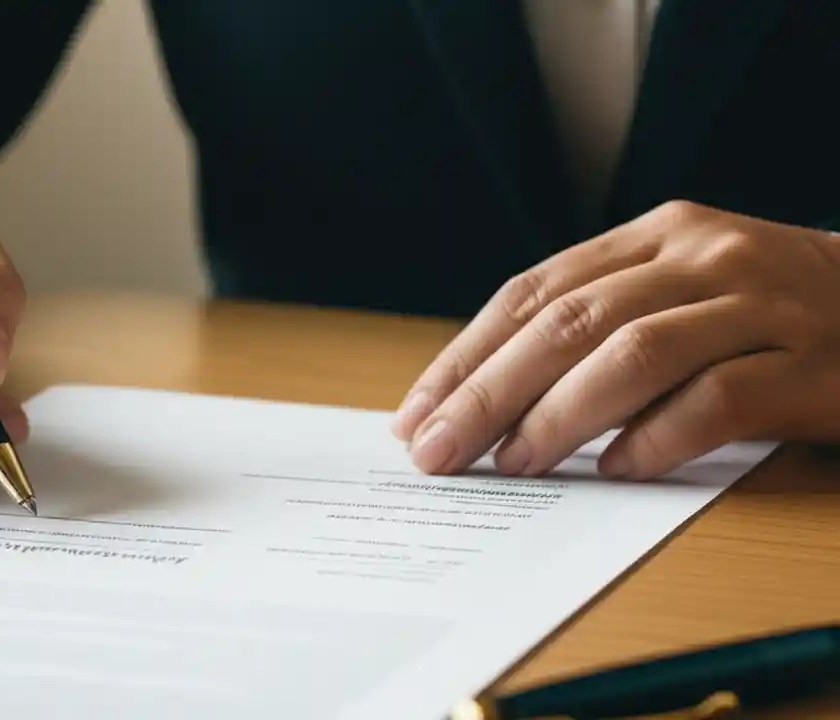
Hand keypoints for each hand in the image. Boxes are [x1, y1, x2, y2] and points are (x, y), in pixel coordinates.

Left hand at [392, 200, 839, 478]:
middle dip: (488, 392)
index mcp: (655, 235)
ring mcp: (760, 305)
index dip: (466, 355)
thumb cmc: (766, 312)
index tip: (416, 413)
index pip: (533, 291)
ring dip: (558, 415)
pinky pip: (717, 401)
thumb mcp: (679, 288)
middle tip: (437, 451)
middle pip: (567, 322)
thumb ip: (597, 323)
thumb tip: (485, 397)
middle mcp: (702, 256)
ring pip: (633, 354)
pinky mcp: (812, 365)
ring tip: (511, 463)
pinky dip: (656, 439)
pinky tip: (614, 471)